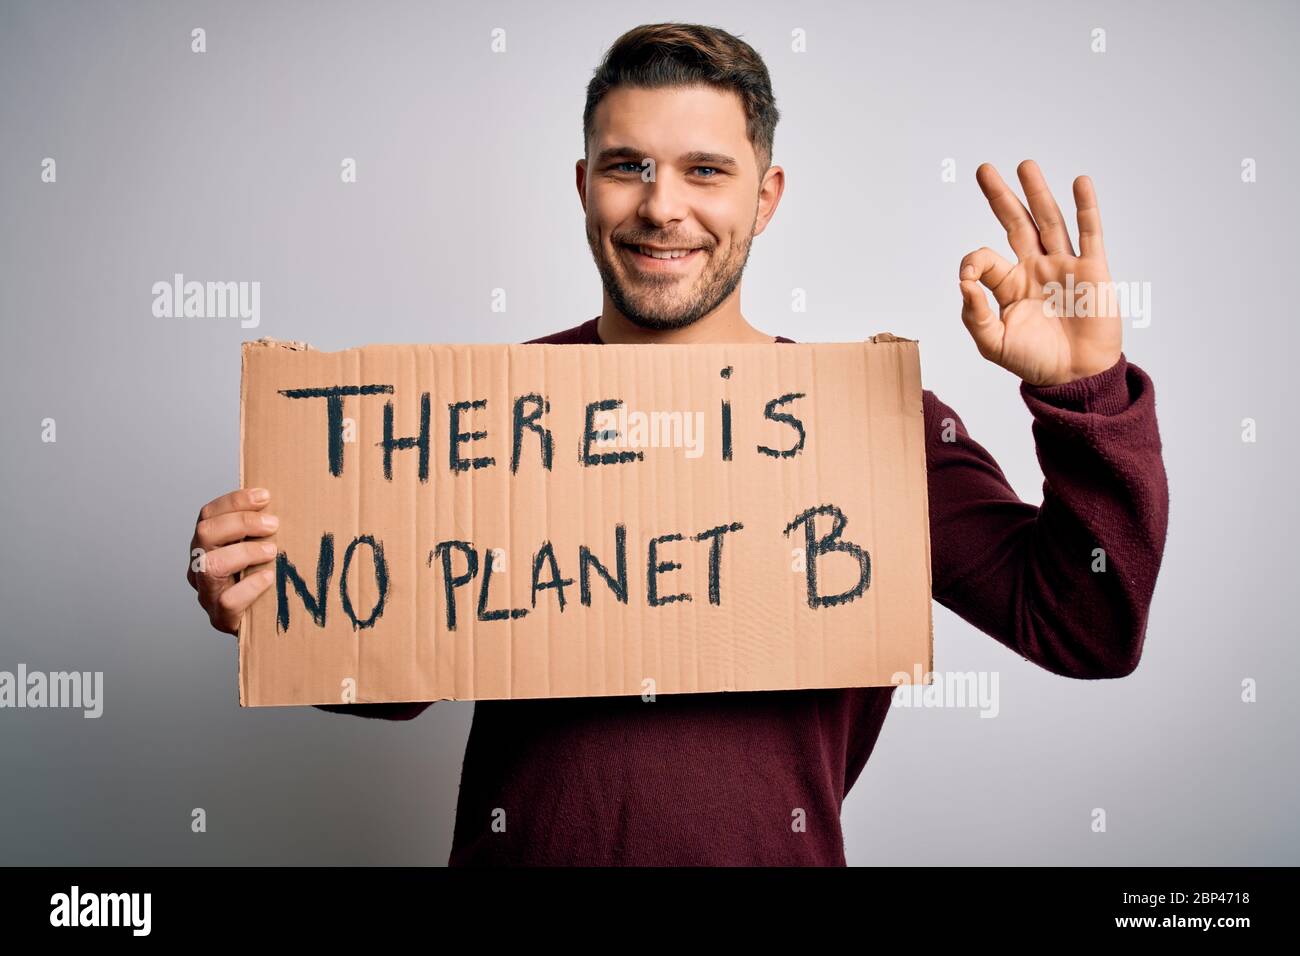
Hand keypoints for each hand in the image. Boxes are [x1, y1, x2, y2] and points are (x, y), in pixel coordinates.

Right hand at [187, 487, 278, 634]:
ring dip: (245, 552)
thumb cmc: (267, 578)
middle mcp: (200, 567)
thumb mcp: (262, 547)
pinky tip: (269, 577)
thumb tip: (289, 497)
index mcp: (207, 545)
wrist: (268, 624)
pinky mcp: (221, 617)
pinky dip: (250, 586)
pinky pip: (228, 599)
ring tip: (272, 551)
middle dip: (241, 522)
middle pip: (205, 533)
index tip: (265, 496)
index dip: (234, 501)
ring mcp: (207, 593)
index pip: (208, 514)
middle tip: (274, 525)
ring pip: (210, 565)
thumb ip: (263, 527)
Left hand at [959, 160, 1122, 386]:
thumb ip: (974, 314)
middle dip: (1000, 196)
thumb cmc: (1034, 362)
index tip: (968, 277)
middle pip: (1016, 223)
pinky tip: (1079, 183)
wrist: (1075, 376)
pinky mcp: (1092, 270)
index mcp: (1009, 284)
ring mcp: (1064, 265)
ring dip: (1037, 192)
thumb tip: (963, 281)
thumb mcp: (993, 343)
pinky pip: (1089, 232)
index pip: (985, 258)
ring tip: (1025, 165)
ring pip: (1049, 220)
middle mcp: (1034, 268)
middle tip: (983, 169)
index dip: (973, 261)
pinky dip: (1085, 207)